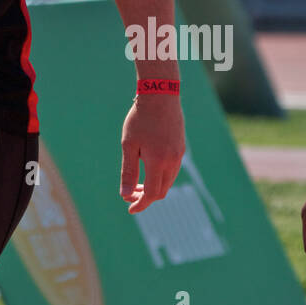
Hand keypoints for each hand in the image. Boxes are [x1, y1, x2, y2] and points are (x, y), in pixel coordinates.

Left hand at [120, 96, 184, 213]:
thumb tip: (124, 195)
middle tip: (130, 195)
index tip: (130, 209)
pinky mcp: (180, 148)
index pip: (151, 194)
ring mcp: (179, 155)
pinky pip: (172, 170)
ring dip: (154, 187)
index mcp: (158, 162)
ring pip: (168, 181)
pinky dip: (161, 176)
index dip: (140, 204)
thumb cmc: (140, 119)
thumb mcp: (129, 145)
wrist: (160, 95)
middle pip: (161, 191)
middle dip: (146, 197)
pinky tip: (149, 168)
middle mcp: (172, 161)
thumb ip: (128, 171)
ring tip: (138, 183)